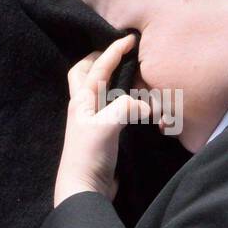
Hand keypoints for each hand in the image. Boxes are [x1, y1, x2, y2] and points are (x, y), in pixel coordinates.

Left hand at [54, 34, 146, 205]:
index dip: (113, 52)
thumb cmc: (90, 155)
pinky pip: (109, 107)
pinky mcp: (101, 134)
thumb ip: (125, 109)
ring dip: (108, 78)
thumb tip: (146, 105)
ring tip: (126, 73)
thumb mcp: (106, 127)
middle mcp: (83, 106)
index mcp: (81, 100)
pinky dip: (118, 98)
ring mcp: (91, 120)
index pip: (98, 68)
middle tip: (116, 53)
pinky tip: (130, 103)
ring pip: (97, 90)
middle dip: (97, 59)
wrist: (84, 188)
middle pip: (83, 74)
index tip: (129, 39)